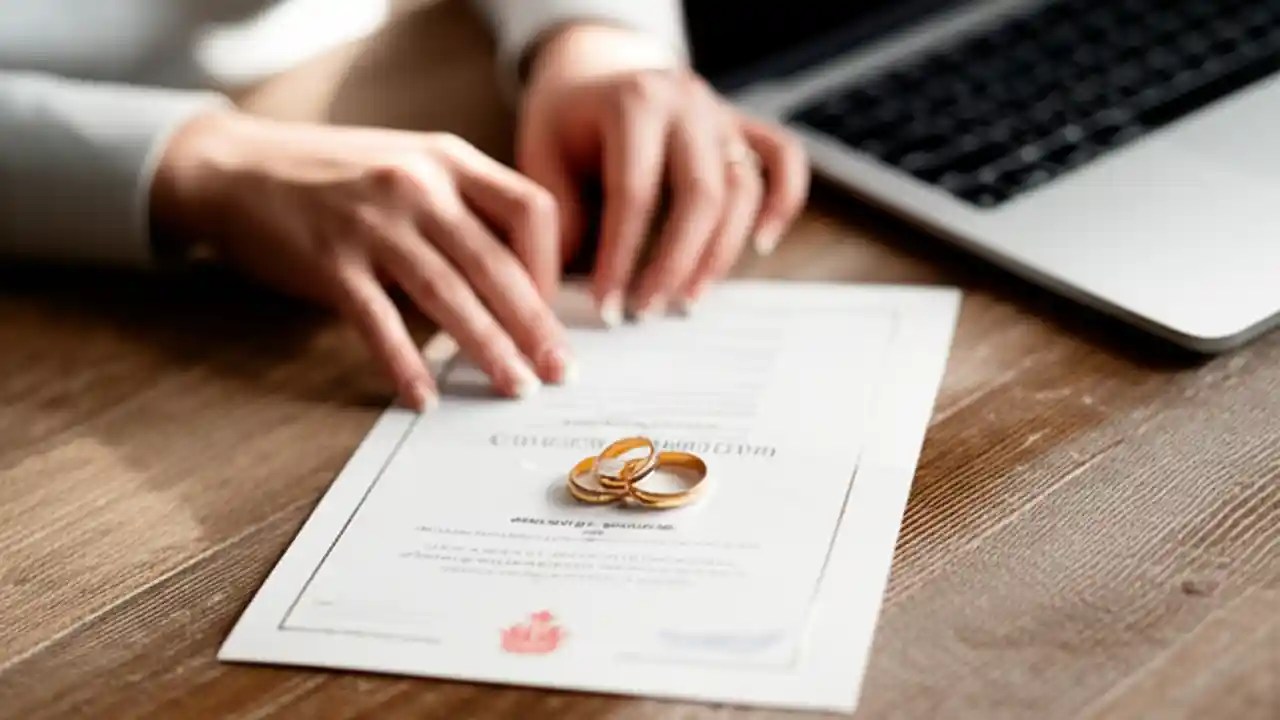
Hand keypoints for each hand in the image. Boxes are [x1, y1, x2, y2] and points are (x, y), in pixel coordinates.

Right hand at [151, 111, 571, 409]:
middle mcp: (418, 184)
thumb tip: (516, 283)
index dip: (549, 266)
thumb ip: (461, 208)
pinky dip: (404, 364)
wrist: (235, 166)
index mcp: (448, 159)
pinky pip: (379, 322)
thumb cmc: (333, 175)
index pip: (532, 209)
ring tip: (515, 386)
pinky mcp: (329, 260)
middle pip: (497, 263)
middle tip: (559, 371)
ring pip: (450, 294)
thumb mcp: (409, 166)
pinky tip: (424, 398)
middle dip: (535, 325)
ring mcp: (372, 221)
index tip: (551, 310)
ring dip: (488, 348)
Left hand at [518, 24, 809, 320]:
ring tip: (687, 300)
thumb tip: (568, 291)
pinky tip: (760, 246)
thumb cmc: (564, 124)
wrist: (592, 71)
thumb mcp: (540, 158)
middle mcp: (687, 101)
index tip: (606, 306)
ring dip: (719, 253)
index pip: (635, 193)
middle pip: (701, 195)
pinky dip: (782, 202)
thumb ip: (557, 218)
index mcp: (633, 102)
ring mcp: (721, 112)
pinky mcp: (744, 124)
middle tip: (647, 311)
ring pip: (743, 189)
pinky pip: (784, 159)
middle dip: (675, 264)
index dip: (621, 257)